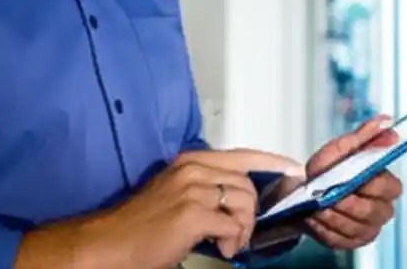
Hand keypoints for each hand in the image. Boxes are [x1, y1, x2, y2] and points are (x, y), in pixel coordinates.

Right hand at [103, 149, 301, 267]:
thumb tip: (239, 203)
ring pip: (244, 203)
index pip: (243, 155)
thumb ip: (206, 189)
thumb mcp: (176, 193)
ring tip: (230, 243)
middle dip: (252, 211)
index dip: (273, 162)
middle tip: (241, 233)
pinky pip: (233, 226)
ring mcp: (194, 189)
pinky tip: (223, 251)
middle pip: (247, 183)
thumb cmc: (141, 224)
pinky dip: (234, 242)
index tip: (293, 170)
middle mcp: (194, 169)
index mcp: (190, 160)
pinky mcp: (194, 214)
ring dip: (244, 228)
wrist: (112, 243)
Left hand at [302, 115, 403, 250]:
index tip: (348, 177)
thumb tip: (387, 121)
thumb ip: (364, 135)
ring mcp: (367, 229)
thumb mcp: (343, 147)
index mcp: (387, 186)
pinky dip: (323, 228)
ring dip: (331, 215)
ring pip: (352, 227)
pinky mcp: (349, 243)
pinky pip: (338, 239)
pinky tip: (312, 217)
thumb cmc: (330, 167)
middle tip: (325, 195)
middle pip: (370, 211)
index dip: (369, 184)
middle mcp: (382, 210)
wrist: (308, 189)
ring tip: (314, 206)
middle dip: (346, 203)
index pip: (388, 188)